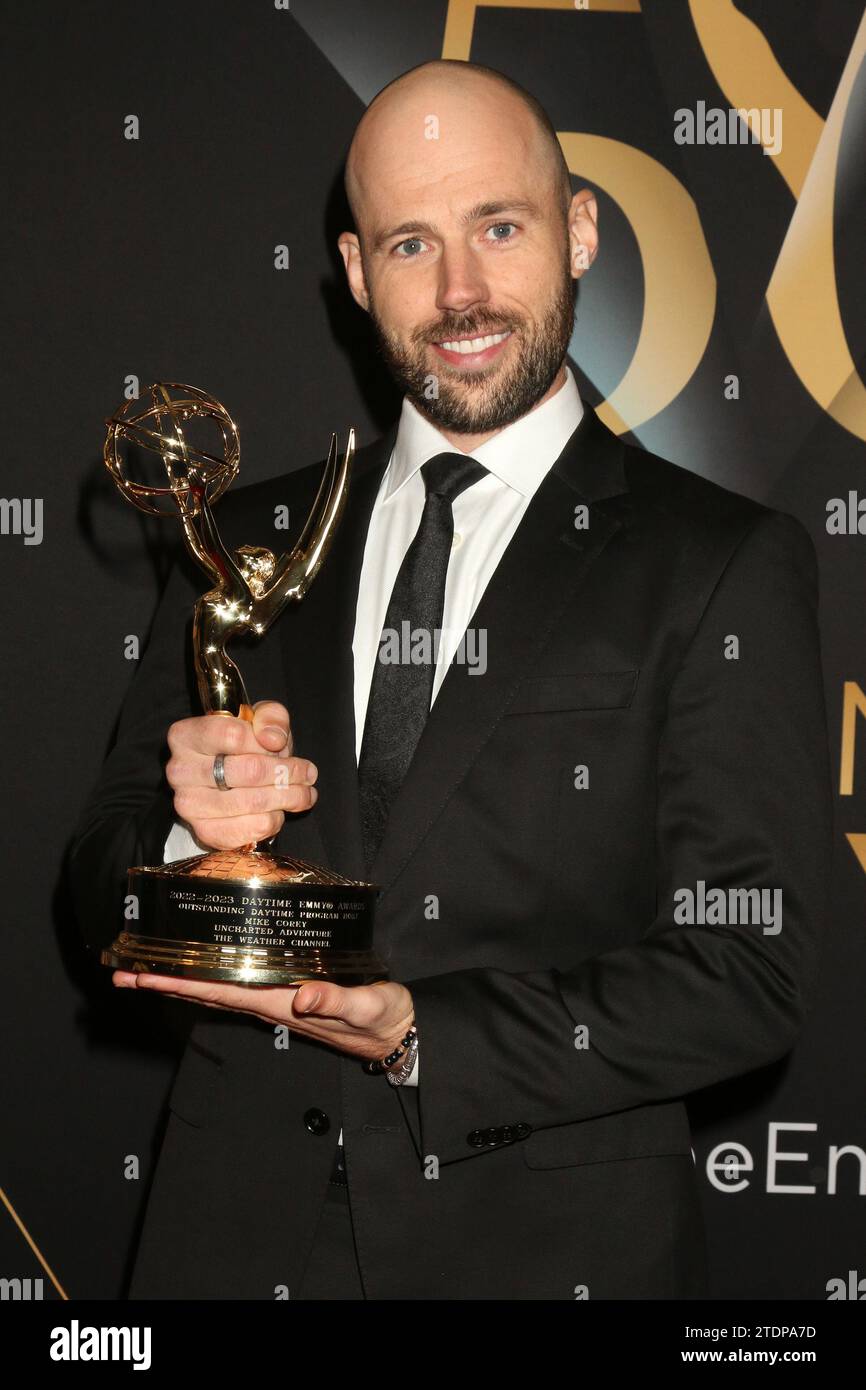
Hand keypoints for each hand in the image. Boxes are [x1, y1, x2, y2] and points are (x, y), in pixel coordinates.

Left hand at [112, 972, 414, 1064]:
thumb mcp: (368, 1006)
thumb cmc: (385, 1019)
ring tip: (146, 971)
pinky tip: (201, 969)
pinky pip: (237, 986)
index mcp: (282, 1005)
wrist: (400, 1034)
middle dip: (165, 983)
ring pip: (217, 990)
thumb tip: (301, 997)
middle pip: (207, 993)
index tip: (143, 977)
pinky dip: (210, 977)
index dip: (179, 984)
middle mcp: (271, 1006)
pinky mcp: (288, 996)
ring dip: (181, 982)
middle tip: (122, 972)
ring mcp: (277, 1003)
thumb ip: (337, 1000)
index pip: (219, 992)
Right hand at [166, 700, 317, 849]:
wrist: (228, 780)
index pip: (232, 735)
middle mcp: (179, 771)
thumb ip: (270, 717)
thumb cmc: (245, 744)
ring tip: (304, 792)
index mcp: (185, 736)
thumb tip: (272, 739)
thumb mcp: (258, 718)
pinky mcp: (205, 832)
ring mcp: (189, 805)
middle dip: (287, 772)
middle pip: (247, 771)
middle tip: (308, 773)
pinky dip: (274, 820)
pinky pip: (251, 829)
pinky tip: (280, 810)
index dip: (264, 742)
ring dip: (289, 797)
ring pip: (253, 802)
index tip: (282, 746)